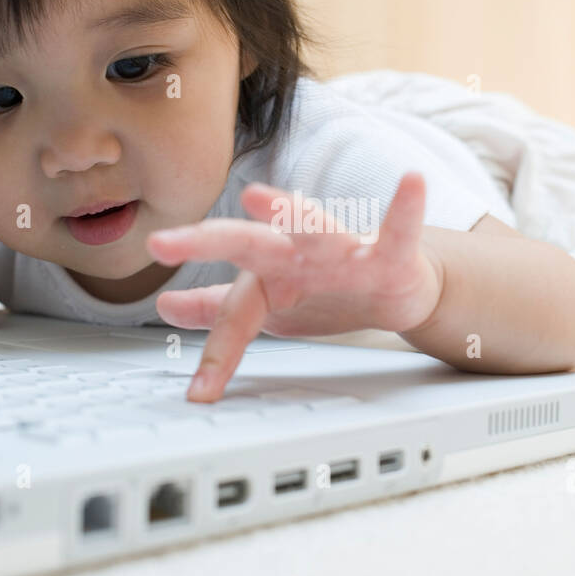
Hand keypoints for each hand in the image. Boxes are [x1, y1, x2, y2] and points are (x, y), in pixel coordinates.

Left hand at [146, 171, 443, 401]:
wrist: (394, 286)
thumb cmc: (328, 289)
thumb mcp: (270, 305)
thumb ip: (219, 308)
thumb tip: (166, 307)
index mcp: (267, 271)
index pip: (234, 311)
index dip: (218, 353)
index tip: (200, 391)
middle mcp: (297, 253)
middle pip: (247, 245)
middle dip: (205, 243)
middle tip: (162, 244)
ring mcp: (342, 250)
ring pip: (313, 229)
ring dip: (287, 211)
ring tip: (254, 196)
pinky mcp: (390, 253)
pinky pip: (398, 231)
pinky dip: (406, 209)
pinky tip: (412, 184)